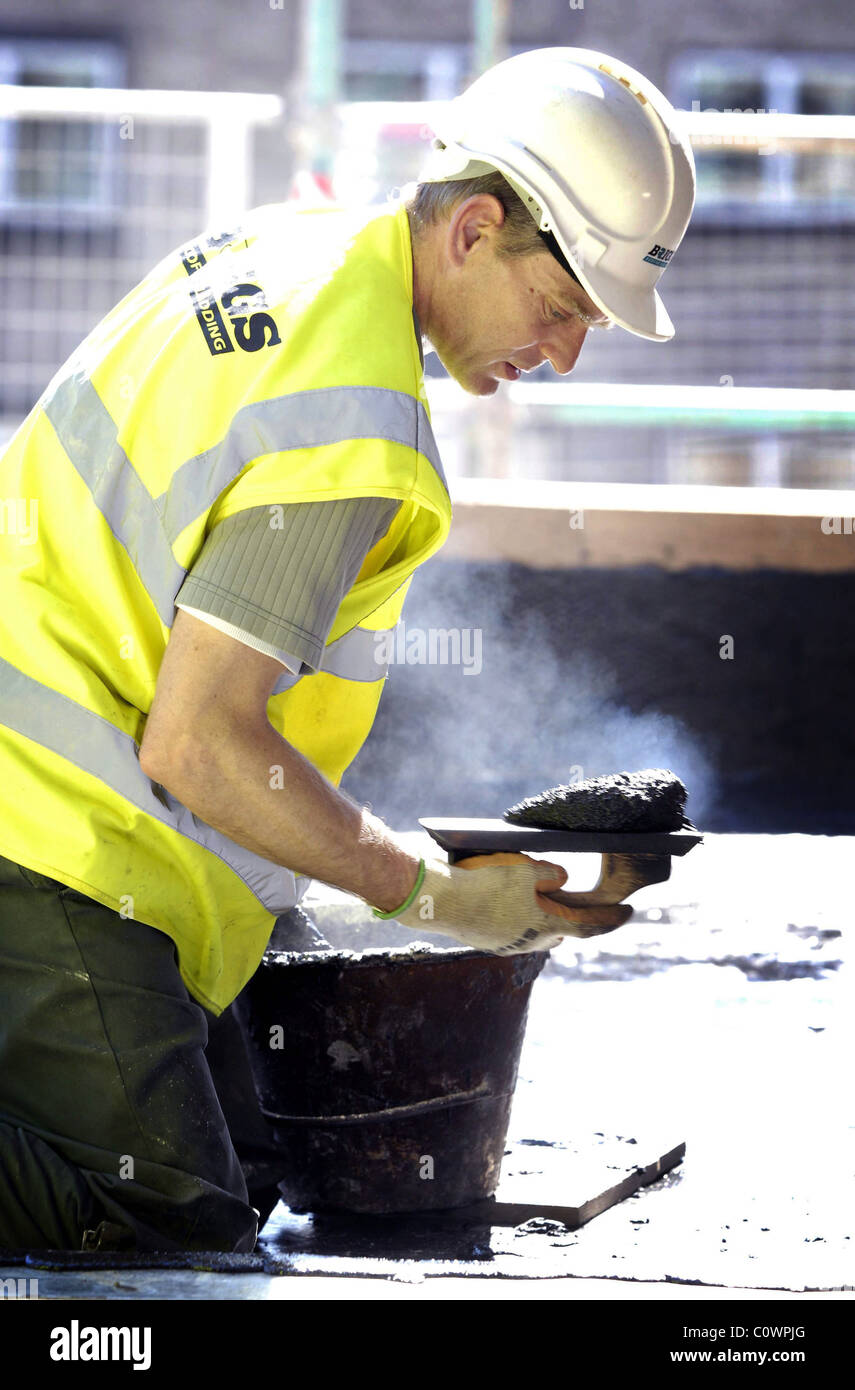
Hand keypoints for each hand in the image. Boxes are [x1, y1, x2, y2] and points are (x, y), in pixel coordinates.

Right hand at [387, 852, 629, 954]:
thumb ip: (548, 873)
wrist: (438, 901)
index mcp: (546, 925)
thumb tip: (561, 878)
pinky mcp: (487, 940)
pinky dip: (519, 915)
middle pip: (562, 929)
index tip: (629, 912)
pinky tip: (510, 900)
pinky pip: (512, 928)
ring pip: (535, 930)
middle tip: (584, 904)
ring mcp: (507, 944)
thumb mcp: (524, 868)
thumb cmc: (483, 882)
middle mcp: (530, 941)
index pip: (590, 925)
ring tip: (544, 898)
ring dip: (543, 915)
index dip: (612, 918)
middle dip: (575, 917)